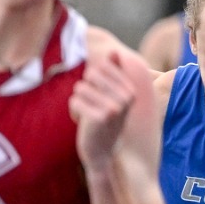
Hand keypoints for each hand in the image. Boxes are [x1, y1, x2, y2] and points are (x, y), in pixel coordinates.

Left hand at [70, 47, 147, 177]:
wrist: (102, 153)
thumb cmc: (104, 121)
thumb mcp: (112, 96)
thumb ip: (114, 73)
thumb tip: (113, 50)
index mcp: (130, 89)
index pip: (101, 67)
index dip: (91, 80)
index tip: (98, 97)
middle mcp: (126, 97)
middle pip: (90, 74)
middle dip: (84, 89)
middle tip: (92, 107)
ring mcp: (115, 107)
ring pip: (80, 87)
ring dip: (78, 101)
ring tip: (88, 114)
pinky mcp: (100, 118)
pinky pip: (74, 101)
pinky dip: (73, 111)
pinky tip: (83, 123)